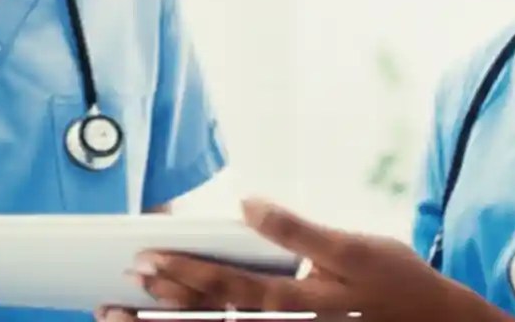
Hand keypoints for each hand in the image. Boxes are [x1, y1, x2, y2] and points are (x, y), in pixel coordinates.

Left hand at [97, 199, 511, 321]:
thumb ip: (296, 231)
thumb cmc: (394, 282)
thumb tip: (249, 204)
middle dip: (164, 301)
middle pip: (214, 318)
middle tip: (121, 288)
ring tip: (128, 311)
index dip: (185, 271)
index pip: (230, 287)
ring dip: (172, 321)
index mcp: (300, 300)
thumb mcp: (352, 247)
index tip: (146, 257)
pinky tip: (173, 319)